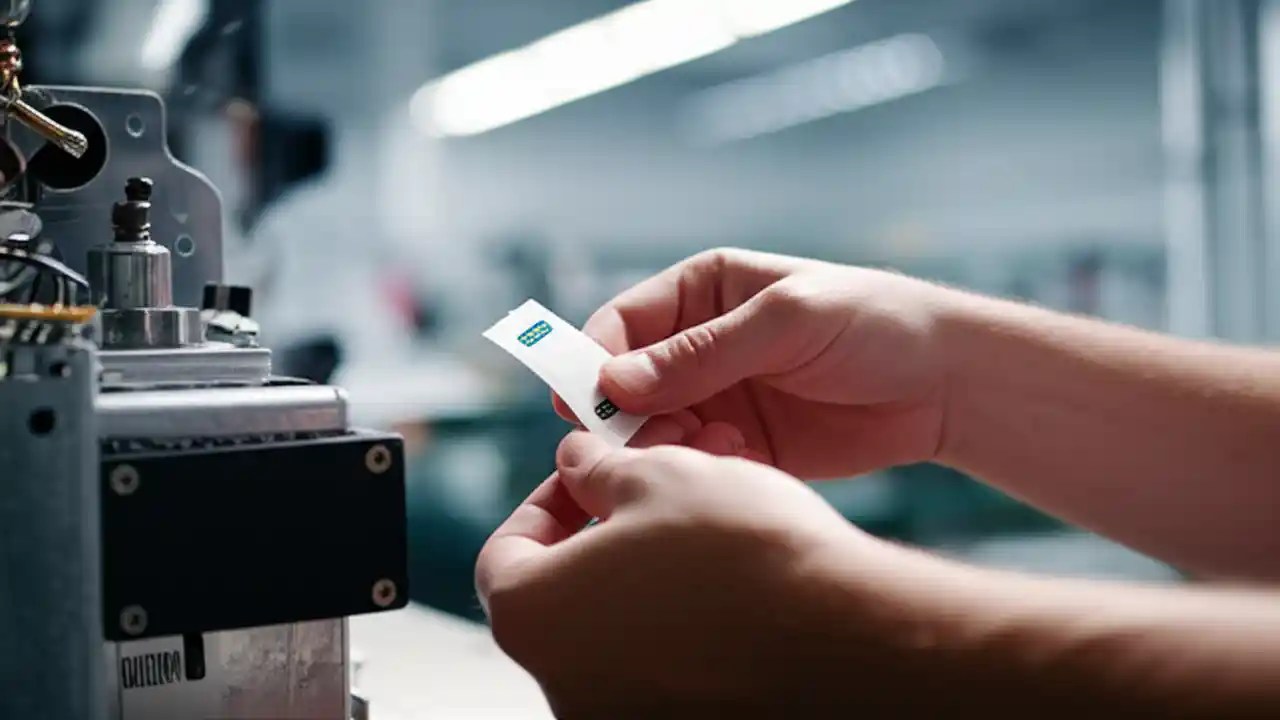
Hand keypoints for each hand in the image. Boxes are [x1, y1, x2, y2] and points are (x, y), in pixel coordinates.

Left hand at [475, 430, 885, 716]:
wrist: (848, 637)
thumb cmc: (745, 555)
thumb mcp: (657, 476)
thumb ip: (597, 469)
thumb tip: (579, 464)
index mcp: (531, 614)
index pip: (505, 552)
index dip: (547, 502)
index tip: (585, 480)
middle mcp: (563, 684)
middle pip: (563, 599)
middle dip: (602, 541)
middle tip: (649, 504)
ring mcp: (619, 717)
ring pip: (617, 637)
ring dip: (646, 583)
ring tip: (702, 540)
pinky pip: (665, 672)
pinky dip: (683, 631)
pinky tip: (730, 593)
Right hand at [556, 248, 949, 477]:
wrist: (945, 383)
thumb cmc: (873, 323)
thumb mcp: (787, 321)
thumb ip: (703, 351)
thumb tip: (616, 380)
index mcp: (702, 293)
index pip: (621, 324)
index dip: (593, 360)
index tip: (583, 403)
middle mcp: (699, 347)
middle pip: (627, 386)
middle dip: (628, 416)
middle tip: (654, 439)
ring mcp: (719, 399)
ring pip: (655, 433)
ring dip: (665, 448)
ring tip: (713, 447)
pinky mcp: (743, 447)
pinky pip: (696, 465)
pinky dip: (701, 472)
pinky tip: (738, 464)